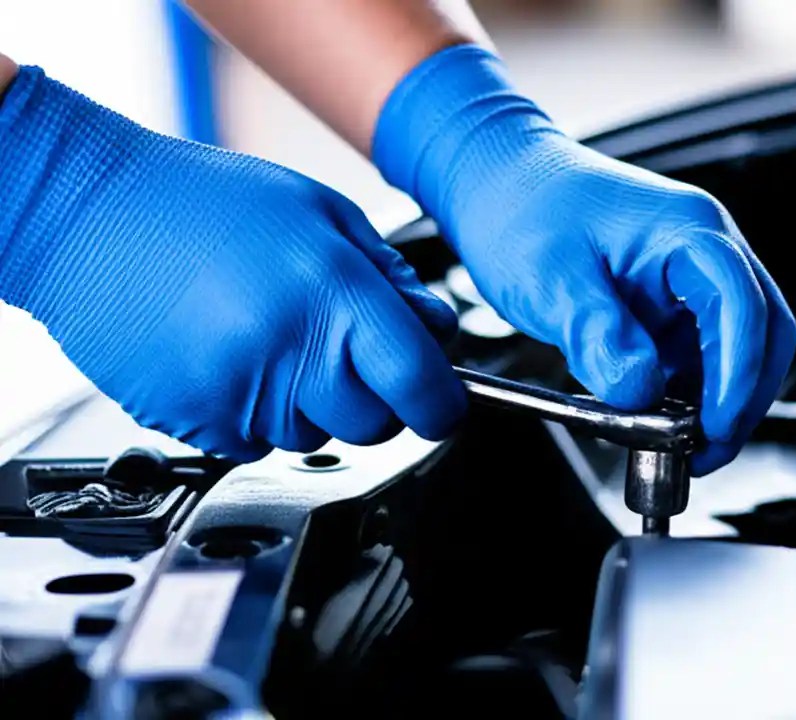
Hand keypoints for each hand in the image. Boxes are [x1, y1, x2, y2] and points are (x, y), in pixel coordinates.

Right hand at [0, 67, 464, 460]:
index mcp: (336, 295)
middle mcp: (291, 352)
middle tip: (335, 346)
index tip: (440, 401)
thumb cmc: (207, 203)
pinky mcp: (196, 422)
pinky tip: (230, 357)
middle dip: (373, 395)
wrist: (88, 214)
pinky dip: (256, 414)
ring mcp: (240, 395)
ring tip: (266, 336)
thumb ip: (392, 280)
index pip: (424, 388)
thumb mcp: (324, 212)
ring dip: (310, 402)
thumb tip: (437, 333)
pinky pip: (257, 445)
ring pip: (316, 437)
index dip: (442, 403)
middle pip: (376, 425)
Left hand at [374, 46, 795, 473]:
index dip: (738, 377)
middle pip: (763, 329)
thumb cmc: (521, 207)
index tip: (715, 428)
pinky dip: (689, 388)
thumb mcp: (551, 280)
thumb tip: (639, 392)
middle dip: (743, 396)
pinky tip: (657, 413)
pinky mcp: (671, 296)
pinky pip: (700, 349)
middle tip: (707, 449)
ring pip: (737, 344)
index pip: (743, 308)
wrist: (496, 178)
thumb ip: (600, 338)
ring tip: (677, 440)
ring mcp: (690, 272)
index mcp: (688, 230)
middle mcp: (703, 246)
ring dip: (716, 396)